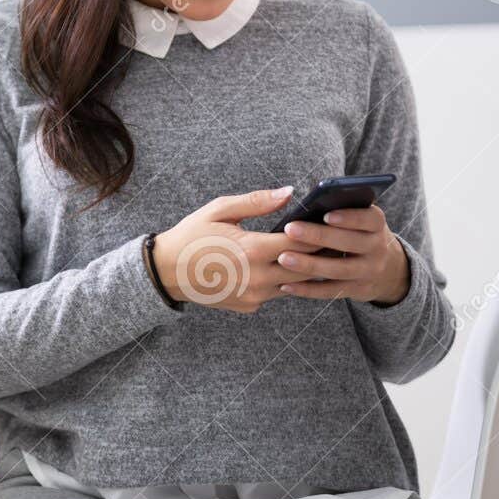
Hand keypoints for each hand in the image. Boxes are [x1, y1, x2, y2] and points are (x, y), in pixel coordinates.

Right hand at [152, 186, 323, 313]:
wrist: (165, 271)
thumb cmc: (192, 235)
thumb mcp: (220, 210)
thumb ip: (257, 202)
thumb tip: (290, 192)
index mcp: (252, 250)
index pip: (301, 241)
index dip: (318, 231)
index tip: (329, 222)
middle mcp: (257, 277)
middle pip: (307, 267)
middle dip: (320, 253)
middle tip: (333, 239)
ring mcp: (254, 296)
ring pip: (295, 284)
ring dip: (304, 269)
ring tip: (313, 253)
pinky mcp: (249, 306)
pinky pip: (276, 293)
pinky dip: (282, 281)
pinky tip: (281, 268)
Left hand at [273, 204, 409, 304]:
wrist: (386, 268)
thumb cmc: (357, 232)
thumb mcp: (358, 218)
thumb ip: (339, 209)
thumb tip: (304, 201)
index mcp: (376, 224)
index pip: (368, 219)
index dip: (349, 218)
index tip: (326, 214)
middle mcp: (377, 248)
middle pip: (349, 242)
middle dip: (319, 236)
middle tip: (290, 229)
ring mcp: (369, 271)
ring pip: (339, 270)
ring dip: (309, 265)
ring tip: (283, 258)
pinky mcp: (357, 290)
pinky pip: (330, 291)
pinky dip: (307, 289)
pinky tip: (285, 284)